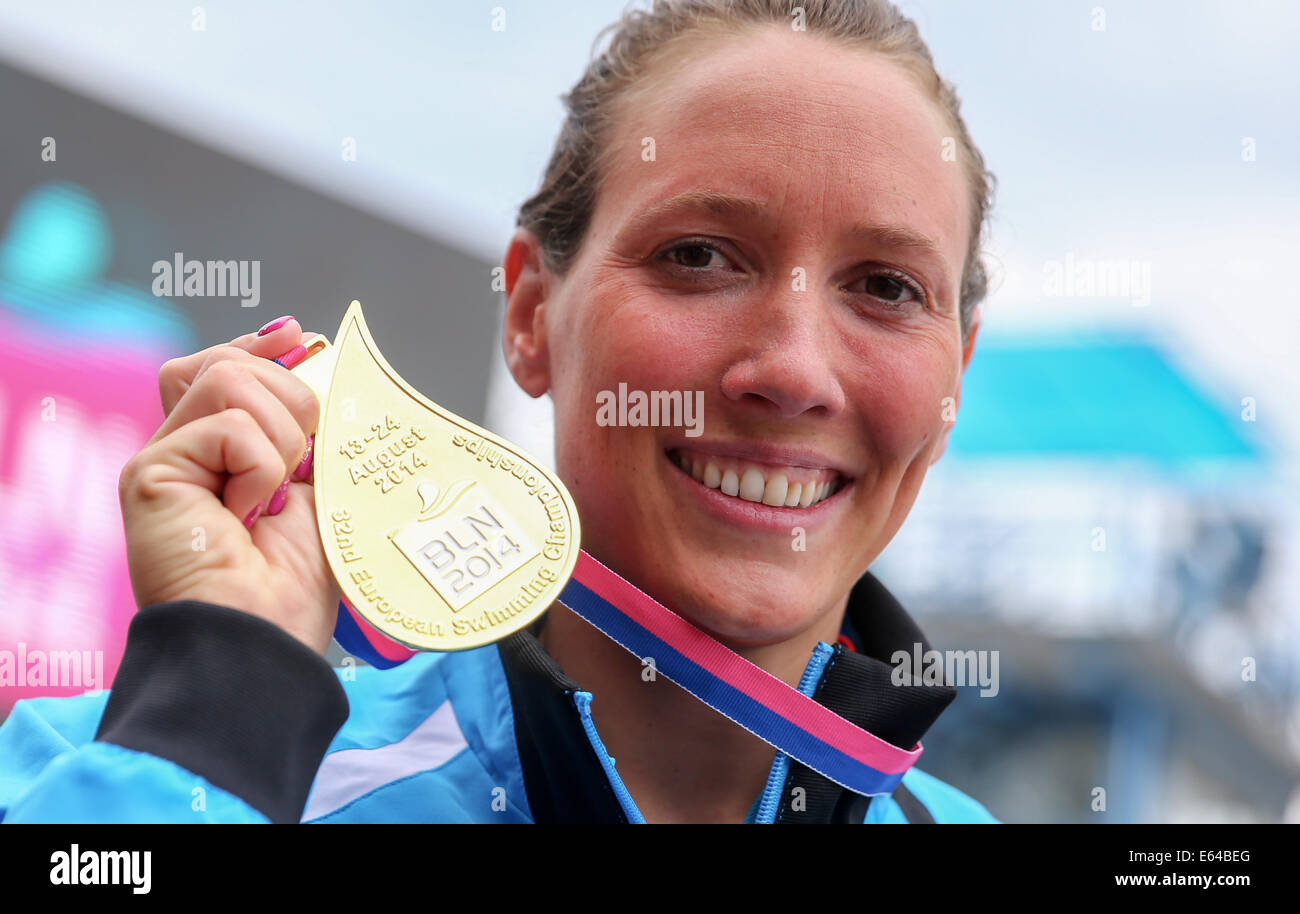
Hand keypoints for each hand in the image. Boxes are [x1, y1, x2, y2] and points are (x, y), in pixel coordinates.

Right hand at [118, 317, 338, 654]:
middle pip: (228, 364)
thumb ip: (308, 434)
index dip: (262, 347)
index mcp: (222, 457)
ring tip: (276, 496)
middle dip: (291, 396)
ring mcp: (163, 460)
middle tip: (305, 465)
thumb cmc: (293, 588)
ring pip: (230, 379)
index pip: (224, 369)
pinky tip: (248, 515)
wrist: (263, 642)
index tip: (300, 337)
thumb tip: (314, 362)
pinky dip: (260, 467)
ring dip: (281, 435)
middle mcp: (185, 453)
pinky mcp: (148, 472)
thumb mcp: (318, 493)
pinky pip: (228, 426)